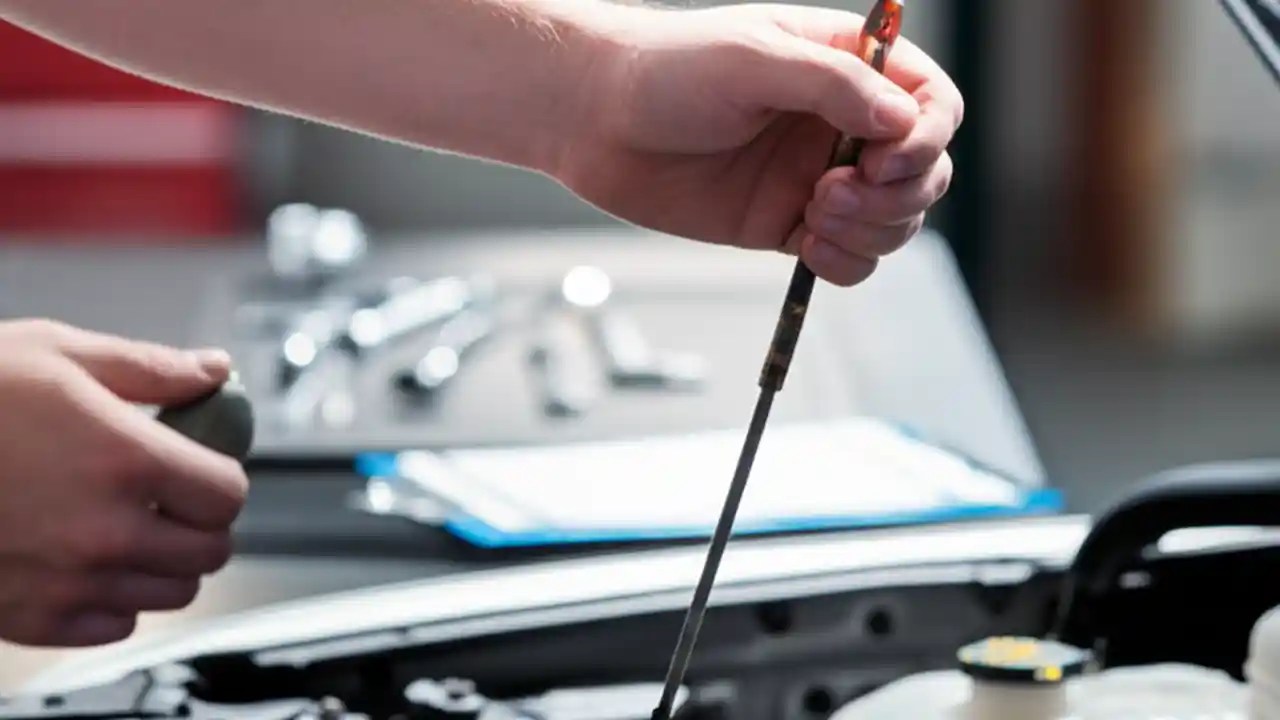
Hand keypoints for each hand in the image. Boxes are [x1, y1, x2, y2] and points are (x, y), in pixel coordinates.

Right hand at [0, 319, 246, 646]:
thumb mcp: (58, 353)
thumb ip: (151, 369)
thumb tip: (212, 370)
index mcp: (127, 460)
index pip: (228, 494)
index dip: (220, 476)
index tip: (202, 466)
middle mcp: (107, 531)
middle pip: (210, 552)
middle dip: (201, 522)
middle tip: (172, 497)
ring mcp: (69, 582)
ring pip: (171, 594)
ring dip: (164, 562)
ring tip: (130, 525)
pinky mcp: (30, 618)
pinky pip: (113, 625)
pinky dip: (114, 599)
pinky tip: (88, 559)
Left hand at [558, 3, 962, 286]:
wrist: (595, 120)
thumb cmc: (667, 69)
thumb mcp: (754, 59)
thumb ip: (834, 85)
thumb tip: (903, 120)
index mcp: (846, 67)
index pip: (931, 103)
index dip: (927, 138)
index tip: (886, 160)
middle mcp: (841, 123)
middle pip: (924, 171)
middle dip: (898, 194)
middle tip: (833, 192)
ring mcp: (817, 177)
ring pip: (892, 220)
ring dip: (872, 231)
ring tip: (813, 216)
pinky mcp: (786, 223)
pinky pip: (847, 256)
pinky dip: (846, 262)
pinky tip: (807, 247)